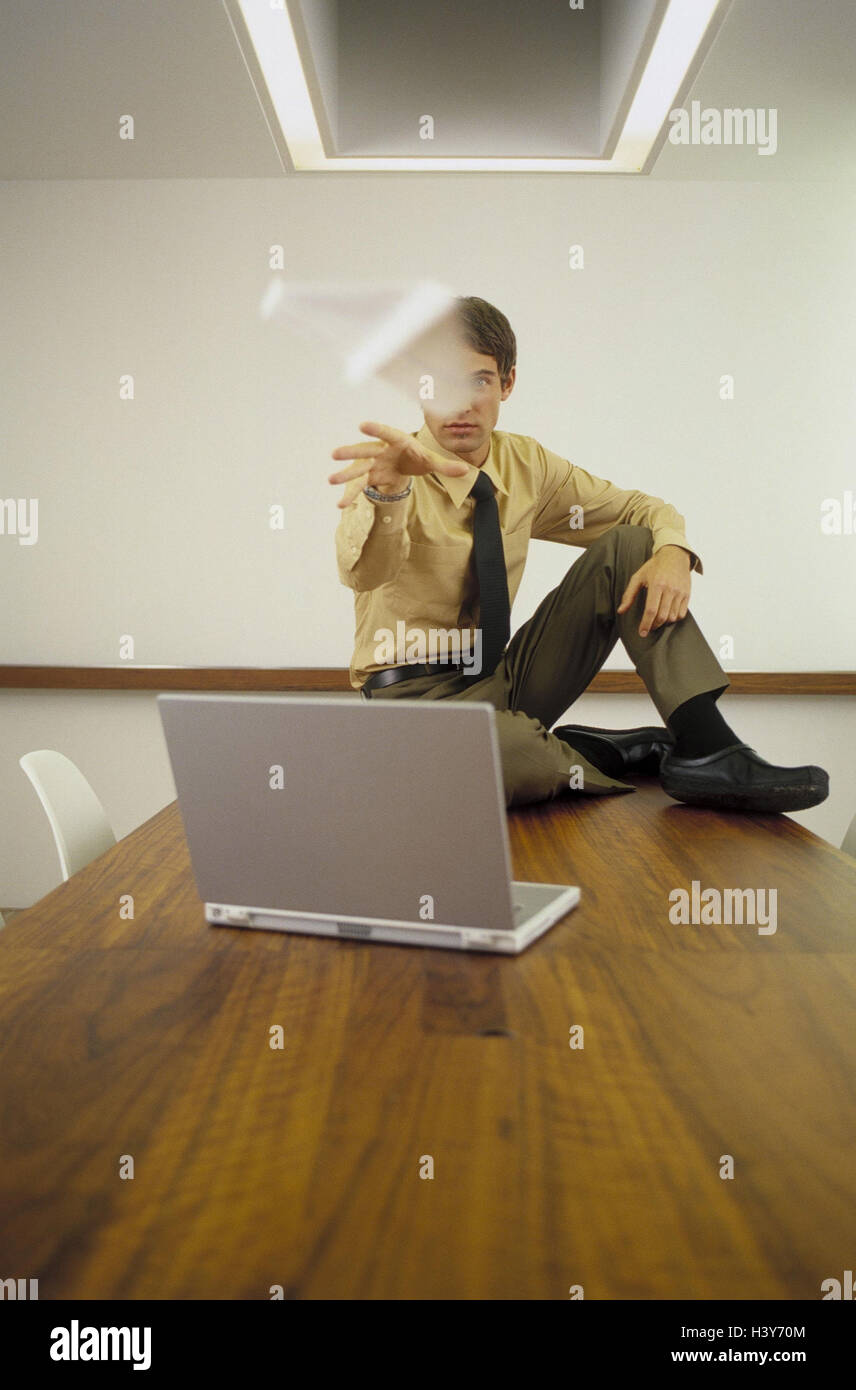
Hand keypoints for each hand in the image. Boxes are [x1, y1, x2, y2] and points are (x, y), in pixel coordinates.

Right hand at [329, 420, 469, 507]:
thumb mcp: (433, 461)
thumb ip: (447, 466)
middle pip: (366, 450)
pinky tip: (341, 505)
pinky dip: (351, 495)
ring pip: (358, 468)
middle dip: (351, 452)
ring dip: (345, 474)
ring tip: (330, 480)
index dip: (376, 430)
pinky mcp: (370, 476)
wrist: (407, 462)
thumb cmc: (419, 457)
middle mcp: (382, 450)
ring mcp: (373, 463)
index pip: (388, 434)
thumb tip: (468, 471)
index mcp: (398, 442)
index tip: (361, 425)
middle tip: (334, 454)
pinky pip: (359, 486)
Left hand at [617, 545, 691, 636]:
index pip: (651, 611)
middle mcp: (670, 589)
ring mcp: (680, 592)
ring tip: (657, 620)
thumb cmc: (654, 566)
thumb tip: (621, 611)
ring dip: (664, 623)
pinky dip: (674, 618)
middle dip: (654, 625)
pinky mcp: (687, 594)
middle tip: (648, 627)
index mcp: (656, 585)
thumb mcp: (638, 577)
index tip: (642, 633)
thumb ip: (629, 595)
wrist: (674, 555)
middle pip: (662, 616)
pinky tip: (667, 615)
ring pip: (673, 617)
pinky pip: (682, 613)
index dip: (646, 624)